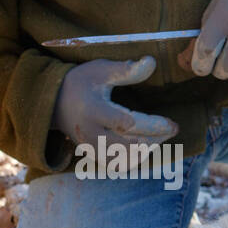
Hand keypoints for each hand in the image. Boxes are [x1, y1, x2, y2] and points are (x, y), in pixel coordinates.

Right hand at [52, 55, 178, 148]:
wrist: (54, 104)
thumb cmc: (81, 83)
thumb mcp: (101, 70)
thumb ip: (126, 69)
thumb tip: (151, 62)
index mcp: (93, 110)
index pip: (125, 124)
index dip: (151, 126)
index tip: (171, 124)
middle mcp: (91, 133)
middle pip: (129, 144)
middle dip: (155, 138)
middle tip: (172, 128)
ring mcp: (91, 147)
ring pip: (125, 159)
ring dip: (147, 149)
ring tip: (161, 135)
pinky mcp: (93, 155)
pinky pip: (118, 165)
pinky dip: (135, 159)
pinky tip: (147, 146)